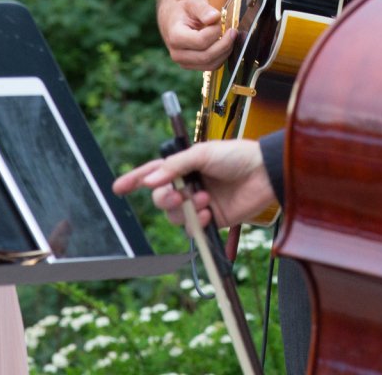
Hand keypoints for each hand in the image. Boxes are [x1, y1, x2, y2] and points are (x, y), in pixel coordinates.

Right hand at [113, 139, 273, 228]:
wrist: (264, 173)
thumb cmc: (236, 155)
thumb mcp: (203, 153)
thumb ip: (175, 167)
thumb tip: (150, 180)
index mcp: (185, 165)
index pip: (154, 173)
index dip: (135, 180)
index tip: (118, 188)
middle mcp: (189, 184)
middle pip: (161, 198)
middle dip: (165, 199)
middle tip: (178, 195)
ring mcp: (199, 202)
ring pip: (175, 215)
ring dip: (185, 209)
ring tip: (204, 198)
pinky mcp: (213, 219)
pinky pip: (192, 227)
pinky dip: (197, 221)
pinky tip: (209, 211)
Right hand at [159, 0, 236, 70]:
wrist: (174, 21)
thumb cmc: (185, 11)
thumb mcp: (194, 3)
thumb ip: (204, 9)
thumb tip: (214, 17)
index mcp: (175, 36)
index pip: (200, 40)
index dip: (215, 31)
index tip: (219, 21)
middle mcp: (177, 53)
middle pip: (207, 56)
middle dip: (224, 44)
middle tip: (233, 31)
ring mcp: (184, 63)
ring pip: (211, 64)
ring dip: (225, 51)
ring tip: (230, 37)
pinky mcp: (193, 66)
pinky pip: (212, 66)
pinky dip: (222, 56)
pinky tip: (224, 44)